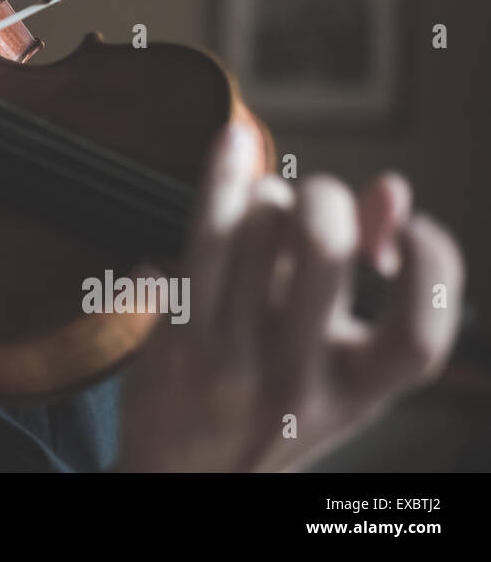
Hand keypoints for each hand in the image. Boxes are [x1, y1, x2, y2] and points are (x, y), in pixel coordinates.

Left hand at [115, 123, 464, 470]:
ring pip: (259, 227)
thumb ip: (363, 273)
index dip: (433, 269)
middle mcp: (301, 383)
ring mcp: (235, 361)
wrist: (182, 474)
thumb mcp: (334, 359)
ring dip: (268, 195)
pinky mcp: (182, 337)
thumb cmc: (269, 400)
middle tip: (318, 201)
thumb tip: (390, 186)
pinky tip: (232, 141)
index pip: (419, 338)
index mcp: (359, 393)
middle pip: (324, 252)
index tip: (412, 228)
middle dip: (326, 197)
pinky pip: (204, 236)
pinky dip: (222, 178)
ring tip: (263, 214)